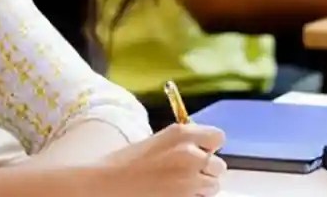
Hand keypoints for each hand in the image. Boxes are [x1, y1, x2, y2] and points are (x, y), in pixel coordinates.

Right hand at [100, 123, 225, 196]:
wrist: (107, 185)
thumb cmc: (126, 163)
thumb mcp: (156, 142)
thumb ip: (182, 143)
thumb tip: (204, 150)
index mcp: (181, 134)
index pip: (218, 137)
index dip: (209, 146)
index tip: (200, 151)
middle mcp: (190, 155)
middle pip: (219, 165)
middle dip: (205, 170)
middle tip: (184, 173)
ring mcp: (189, 181)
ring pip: (213, 186)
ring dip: (201, 187)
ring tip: (176, 186)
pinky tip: (173, 194)